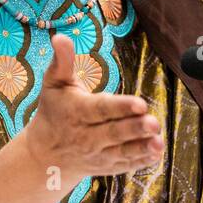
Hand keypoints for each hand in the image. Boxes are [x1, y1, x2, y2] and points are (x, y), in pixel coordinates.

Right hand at [24, 33, 162, 182]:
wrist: (44, 155)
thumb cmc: (53, 110)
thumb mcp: (53, 84)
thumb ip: (61, 61)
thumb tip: (60, 36)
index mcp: (76, 112)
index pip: (100, 109)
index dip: (120, 107)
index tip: (140, 103)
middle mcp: (87, 136)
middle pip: (113, 132)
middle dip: (134, 128)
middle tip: (153, 123)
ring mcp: (97, 154)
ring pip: (121, 152)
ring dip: (141, 148)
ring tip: (159, 142)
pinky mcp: (107, 166)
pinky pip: (125, 164)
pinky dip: (141, 161)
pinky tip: (156, 152)